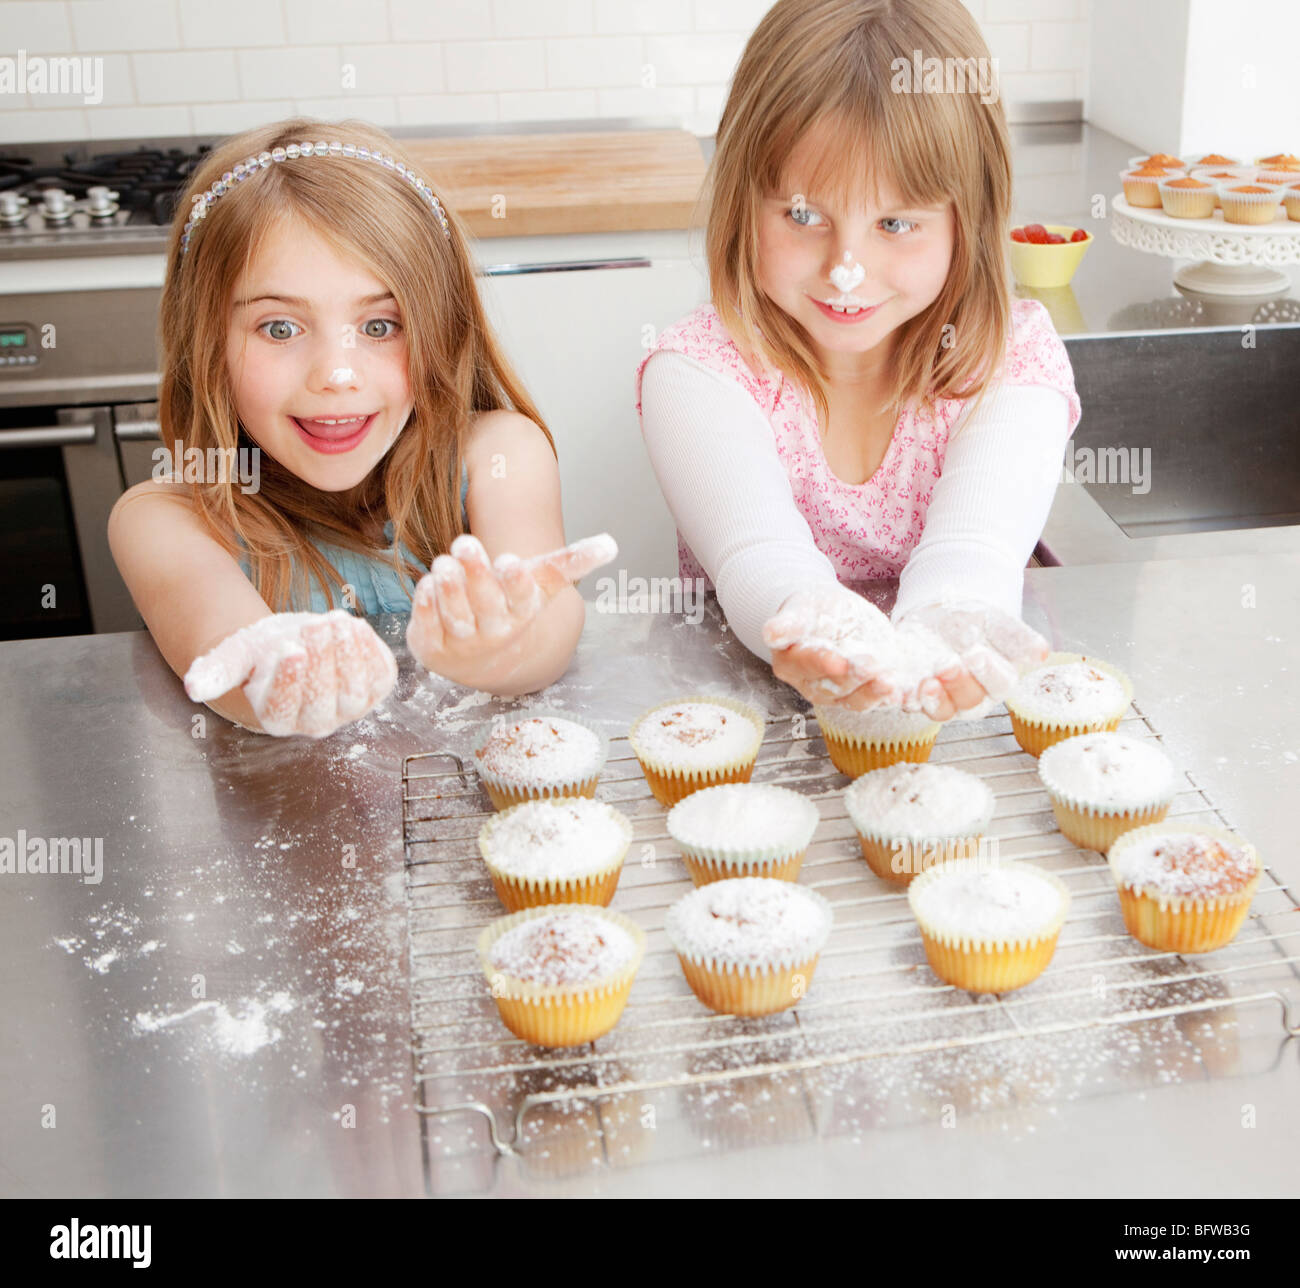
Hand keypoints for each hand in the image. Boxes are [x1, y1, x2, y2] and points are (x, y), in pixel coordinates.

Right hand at [183, 610, 397, 736]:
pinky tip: (356, 626)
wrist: (294, 645)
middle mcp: (316, 722)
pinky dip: (372, 652)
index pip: (283, 709)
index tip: (288, 649)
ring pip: (355, 692)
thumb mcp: (237, 655)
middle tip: (314, 626)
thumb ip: (217, 670)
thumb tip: (193, 686)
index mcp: (278, 718)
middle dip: (321, 663)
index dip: (288, 681)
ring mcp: (350, 708)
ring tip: (336, 620)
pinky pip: (380, 676)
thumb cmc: (262, 653)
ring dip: (349, 655)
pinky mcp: (375, 688)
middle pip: (322, 703)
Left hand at [406, 532, 616, 676]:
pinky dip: (426, 606)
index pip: (522, 599)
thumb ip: (569, 564)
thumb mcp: (538, 585)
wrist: (479, 658)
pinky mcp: (432, 646)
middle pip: (485, 602)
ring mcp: (462, 641)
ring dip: (449, 588)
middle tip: (464, 542)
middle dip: (476, 573)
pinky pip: (427, 625)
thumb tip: (613, 543)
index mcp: (522, 612)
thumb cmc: (509, 607)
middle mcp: (494, 630)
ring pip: (455, 615)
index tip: (511, 561)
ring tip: (444, 563)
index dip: (516, 583)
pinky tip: (426, 585)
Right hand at [762, 585, 908, 710]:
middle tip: (873, 667)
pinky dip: (891, 699)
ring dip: (875, 694)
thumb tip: (770, 632)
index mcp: (791, 664)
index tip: (838, 661)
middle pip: (833, 686)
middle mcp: (812, 685)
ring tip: (892, 684)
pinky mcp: (864, 693)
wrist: (835, 616)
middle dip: (855, 679)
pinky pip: (877, 700)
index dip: (822, 664)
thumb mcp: (801, 607)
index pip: (806, 665)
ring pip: (856, 699)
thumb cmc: (813, 610)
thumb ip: (789, 623)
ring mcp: (839, 694)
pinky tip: (905, 694)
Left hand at [896, 600, 1048, 720]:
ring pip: (938, 709)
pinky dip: (899, 699)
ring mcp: (939, 700)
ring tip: (925, 682)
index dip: (988, 672)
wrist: (938, 615)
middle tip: (947, 664)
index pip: (998, 684)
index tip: (977, 654)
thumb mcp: (995, 622)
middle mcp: (969, 698)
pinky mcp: (911, 695)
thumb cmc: (974, 621)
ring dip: (931, 699)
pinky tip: (894, 690)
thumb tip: (1042, 653)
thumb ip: (1016, 637)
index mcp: (996, 682)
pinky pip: (906, 703)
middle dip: (957, 685)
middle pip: (967, 701)